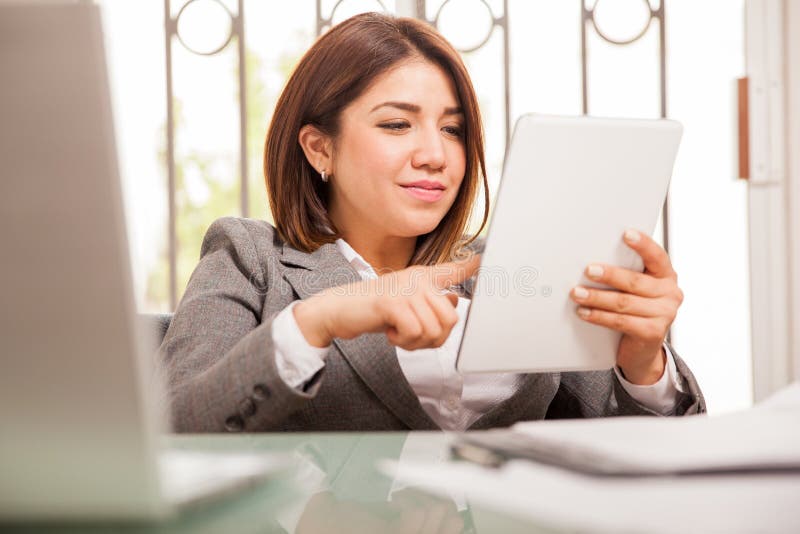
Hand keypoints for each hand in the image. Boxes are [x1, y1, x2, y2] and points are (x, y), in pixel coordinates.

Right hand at [294, 252, 480, 350]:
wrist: (339, 311)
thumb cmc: (374, 311)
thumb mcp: (407, 308)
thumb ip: (431, 307)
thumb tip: (452, 303)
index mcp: (422, 277)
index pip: (453, 270)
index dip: (471, 266)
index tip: (484, 258)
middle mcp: (417, 279)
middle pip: (450, 319)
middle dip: (432, 339)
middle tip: (410, 335)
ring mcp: (406, 289)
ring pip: (434, 330)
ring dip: (415, 342)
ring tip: (398, 332)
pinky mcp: (393, 303)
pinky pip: (415, 332)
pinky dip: (402, 341)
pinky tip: (390, 332)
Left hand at [569, 229, 683, 384]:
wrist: (642, 349)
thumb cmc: (636, 311)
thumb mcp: (636, 290)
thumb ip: (626, 274)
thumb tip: (594, 261)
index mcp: (666, 276)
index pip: (657, 256)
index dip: (643, 245)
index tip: (626, 234)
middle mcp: (670, 293)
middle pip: (635, 281)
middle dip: (609, 275)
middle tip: (588, 270)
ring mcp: (664, 314)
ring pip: (624, 302)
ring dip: (596, 297)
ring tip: (577, 293)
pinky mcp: (652, 333)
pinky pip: (620, 321)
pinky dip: (598, 316)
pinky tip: (584, 312)